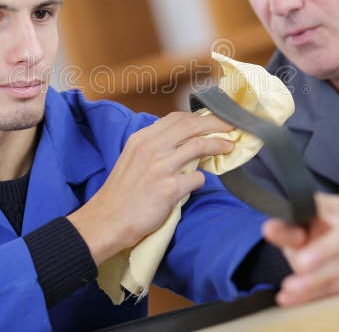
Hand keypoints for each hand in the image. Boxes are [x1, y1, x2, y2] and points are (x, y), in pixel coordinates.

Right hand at [68, 112, 232, 263]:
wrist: (107, 220)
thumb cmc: (121, 193)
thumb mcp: (132, 159)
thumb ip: (154, 147)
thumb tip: (181, 141)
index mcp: (142, 139)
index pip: (176, 119)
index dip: (199, 117)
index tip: (213, 120)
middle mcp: (151, 148)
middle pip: (191, 126)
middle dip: (215, 124)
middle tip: (230, 127)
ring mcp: (160, 168)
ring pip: (198, 146)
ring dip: (218, 145)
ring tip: (229, 147)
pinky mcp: (168, 189)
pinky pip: (196, 178)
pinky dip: (201, 178)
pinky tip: (199, 182)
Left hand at [264, 193, 338, 306]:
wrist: (309, 245)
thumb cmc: (304, 228)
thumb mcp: (290, 225)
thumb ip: (283, 228)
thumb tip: (269, 229)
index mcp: (336, 208)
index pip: (331, 210)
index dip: (318, 219)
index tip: (298, 238)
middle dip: (323, 253)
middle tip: (300, 265)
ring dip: (315, 283)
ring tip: (289, 288)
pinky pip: (335, 291)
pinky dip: (311, 296)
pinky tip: (290, 298)